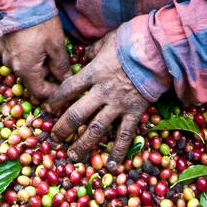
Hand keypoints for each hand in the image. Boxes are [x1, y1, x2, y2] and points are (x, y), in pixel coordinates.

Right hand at [0, 16, 69, 101]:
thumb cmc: (40, 23)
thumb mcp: (56, 44)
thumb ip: (61, 66)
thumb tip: (65, 79)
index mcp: (25, 69)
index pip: (39, 92)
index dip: (53, 91)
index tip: (64, 84)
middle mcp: (12, 65)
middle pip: (32, 79)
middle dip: (47, 74)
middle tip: (60, 60)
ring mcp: (5, 54)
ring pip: (24, 66)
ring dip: (37, 63)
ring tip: (49, 47)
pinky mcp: (3, 43)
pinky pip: (17, 56)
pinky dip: (28, 54)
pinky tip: (37, 40)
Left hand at [45, 29, 147, 166]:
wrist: (158, 50)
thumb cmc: (132, 42)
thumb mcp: (107, 40)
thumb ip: (93, 50)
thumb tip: (84, 55)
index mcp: (93, 73)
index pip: (68, 89)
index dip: (55, 100)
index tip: (47, 109)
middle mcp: (102, 92)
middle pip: (77, 114)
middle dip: (63, 128)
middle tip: (53, 139)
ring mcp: (118, 105)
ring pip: (96, 129)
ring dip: (82, 144)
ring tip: (72, 156)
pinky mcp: (134, 113)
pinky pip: (124, 135)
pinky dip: (117, 152)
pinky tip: (109, 165)